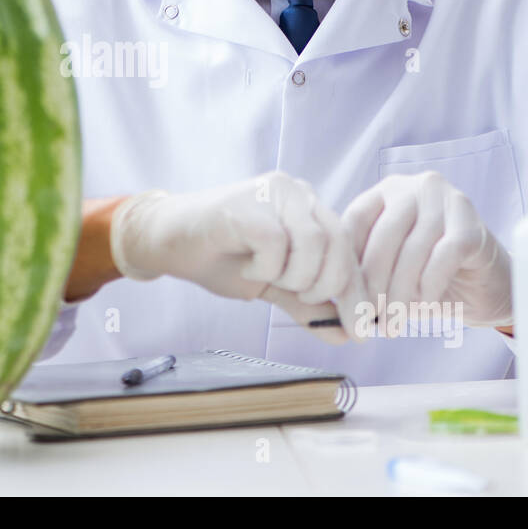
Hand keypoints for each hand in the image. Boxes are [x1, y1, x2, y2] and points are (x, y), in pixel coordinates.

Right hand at [109, 172, 369, 343]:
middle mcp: (296, 192)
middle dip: (322, 285)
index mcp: (309, 208)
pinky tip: (247, 265)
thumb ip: (307, 304)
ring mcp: (271, 193)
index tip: (359, 331)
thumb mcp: (273, 285)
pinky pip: (274, 243)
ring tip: (266, 276)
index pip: (349, 249)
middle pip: (338, 245)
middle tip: (293, 293)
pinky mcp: (246, 203)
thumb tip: (344, 336)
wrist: (168, 242)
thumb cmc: (220, 258)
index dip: (357, 293)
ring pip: (312, 242)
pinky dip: (265, 266)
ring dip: (293, 275)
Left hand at [340, 171, 512, 330]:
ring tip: (392, 323)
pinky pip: (444, 256)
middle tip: (365, 319)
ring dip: (399, 292)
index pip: (354, 222)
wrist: (486, 286)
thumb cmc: (428, 276)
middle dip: (372, 283)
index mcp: (387, 192)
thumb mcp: (388, 270)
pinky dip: (430, 285)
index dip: (346, 264)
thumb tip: (331, 298)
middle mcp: (415, 187)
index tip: (340, 300)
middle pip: (382, 236)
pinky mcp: (473, 224)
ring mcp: (447, 201)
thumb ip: (362, 271)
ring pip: (413, 249)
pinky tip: (425, 305)